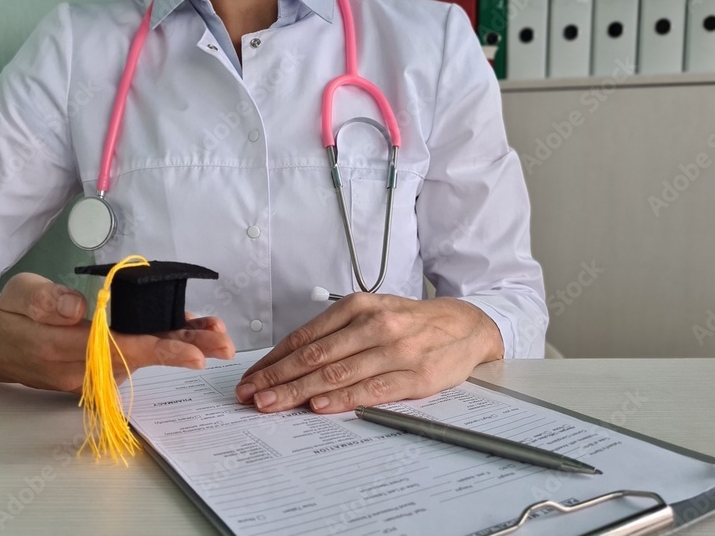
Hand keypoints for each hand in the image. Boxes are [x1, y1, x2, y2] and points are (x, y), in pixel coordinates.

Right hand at [0, 272, 234, 391]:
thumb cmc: (6, 315)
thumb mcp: (20, 293)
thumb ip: (48, 300)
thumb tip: (82, 306)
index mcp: (65, 348)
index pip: (123, 349)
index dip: (163, 349)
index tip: (197, 354)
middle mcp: (83, 369)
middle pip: (142, 358)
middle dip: (185, 349)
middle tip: (224, 344)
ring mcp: (89, 375)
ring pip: (141, 359)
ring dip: (177, 346)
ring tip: (213, 333)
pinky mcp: (94, 371)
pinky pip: (132, 359)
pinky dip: (159, 346)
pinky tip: (183, 334)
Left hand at [235, 293, 502, 413]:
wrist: (465, 325)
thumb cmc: (410, 322)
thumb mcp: (371, 314)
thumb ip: (334, 334)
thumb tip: (288, 362)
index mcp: (357, 307)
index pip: (304, 337)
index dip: (272, 360)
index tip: (249, 378)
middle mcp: (374, 325)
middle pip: (314, 356)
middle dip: (276, 378)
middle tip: (249, 395)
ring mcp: (395, 350)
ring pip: (337, 373)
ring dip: (299, 392)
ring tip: (271, 405)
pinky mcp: (416, 375)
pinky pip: (372, 389)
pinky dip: (343, 399)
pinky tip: (319, 407)